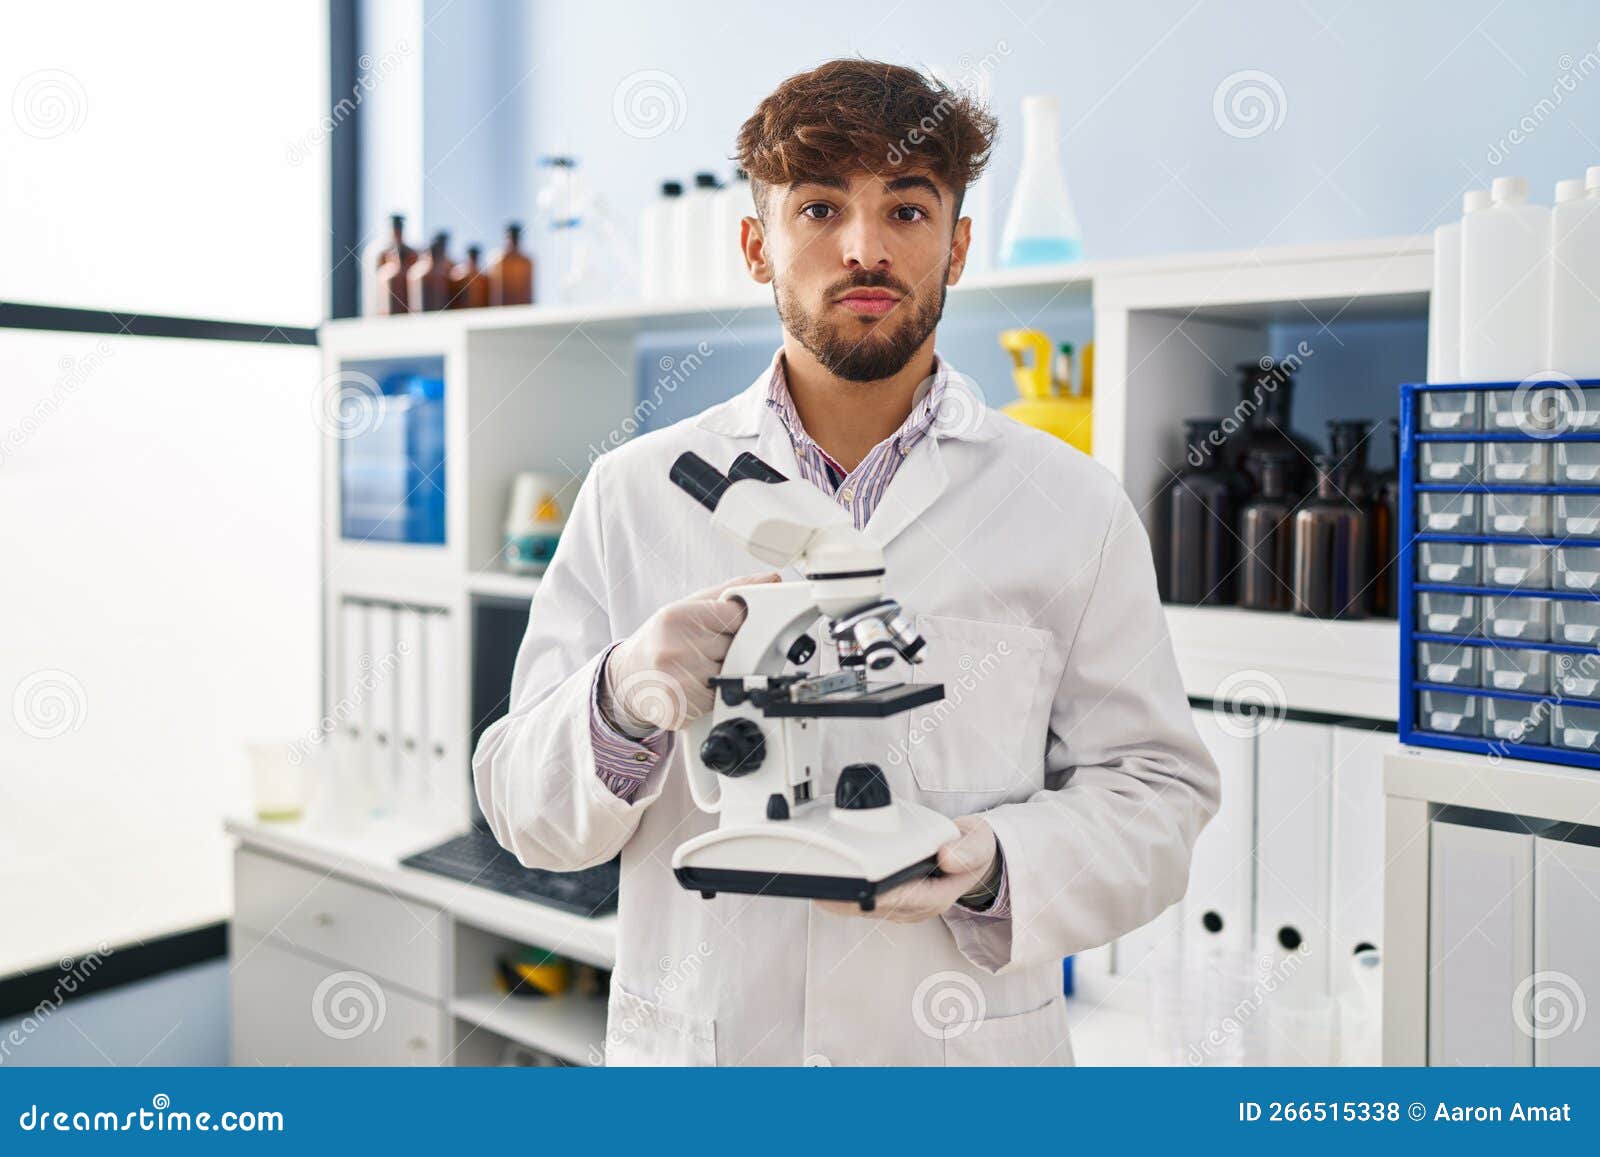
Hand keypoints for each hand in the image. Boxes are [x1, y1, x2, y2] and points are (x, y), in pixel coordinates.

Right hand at [601, 572, 779, 733]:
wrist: (628, 676)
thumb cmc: (663, 638)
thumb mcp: (689, 607)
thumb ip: (730, 591)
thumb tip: (771, 579)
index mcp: (675, 618)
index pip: (736, 615)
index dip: (737, 623)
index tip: (724, 627)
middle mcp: (672, 650)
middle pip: (736, 647)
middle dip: (731, 649)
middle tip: (707, 650)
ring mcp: (675, 683)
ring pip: (732, 676)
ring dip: (725, 675)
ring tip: (700, 669)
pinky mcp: (679, 711)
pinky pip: (720, 702)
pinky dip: (714, 697)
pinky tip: (695, 688)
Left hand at [815, 815, 997, 923]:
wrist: (973, 855)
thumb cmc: (972, 850)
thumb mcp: (978, 844)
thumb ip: (967, 851)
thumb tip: (947, 858)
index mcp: (938, 896)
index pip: (904, 899)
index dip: (878, 895)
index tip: (856, 889)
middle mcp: (917, 907)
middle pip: (877, 906)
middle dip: (848, 898)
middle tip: (820, 884)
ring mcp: (903, 907)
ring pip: (867, 908)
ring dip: (842, 898)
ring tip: (816, 883)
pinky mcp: (892, 900)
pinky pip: (865, 902)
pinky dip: (846, 893)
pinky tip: (827, 884)